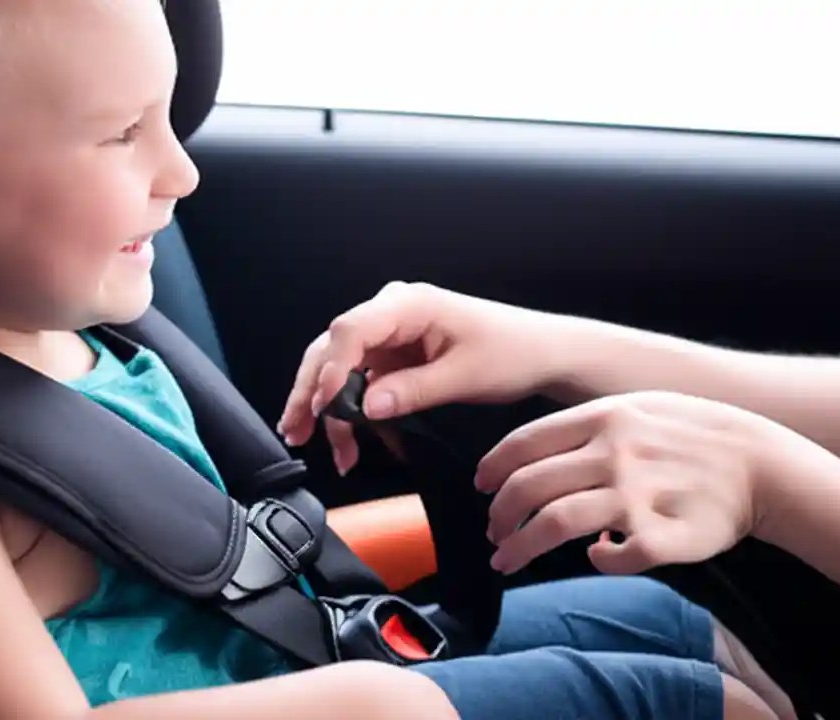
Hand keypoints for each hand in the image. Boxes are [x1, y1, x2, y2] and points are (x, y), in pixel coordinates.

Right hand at [277, 282, 565, 474]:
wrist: (542, 354)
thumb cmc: (514, 351)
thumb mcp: (466, 375)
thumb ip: (413, 390)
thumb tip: (367, 406)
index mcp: (409, 303)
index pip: (350, 330)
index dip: (332, 369)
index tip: (324, 406)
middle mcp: (391, 313)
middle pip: (332, 349)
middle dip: (310, 392)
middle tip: (298, 431)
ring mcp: (390, 336)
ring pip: (339, 369)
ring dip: (325, 409)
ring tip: (319, 447)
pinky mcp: (394, 357)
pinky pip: (360, 383)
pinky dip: (350, 413)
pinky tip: (349, 443)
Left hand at [479, 391, 786, 574]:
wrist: (763, 463)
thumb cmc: (693, 435)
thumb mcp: (637, 407)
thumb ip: (585, 427)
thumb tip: (531, 460)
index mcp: (603, 418)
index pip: (524, 444)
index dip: (493, 469)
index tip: (481, 488)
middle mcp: (614, 453)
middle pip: (528, 488)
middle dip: (500, 516)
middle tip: (494, 534)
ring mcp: (638, 494)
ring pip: (554, 524)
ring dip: (521, 547)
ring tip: (506, 560)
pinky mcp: (664, 535)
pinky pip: (612, 558)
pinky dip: (597, 561)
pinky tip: (597, 557)